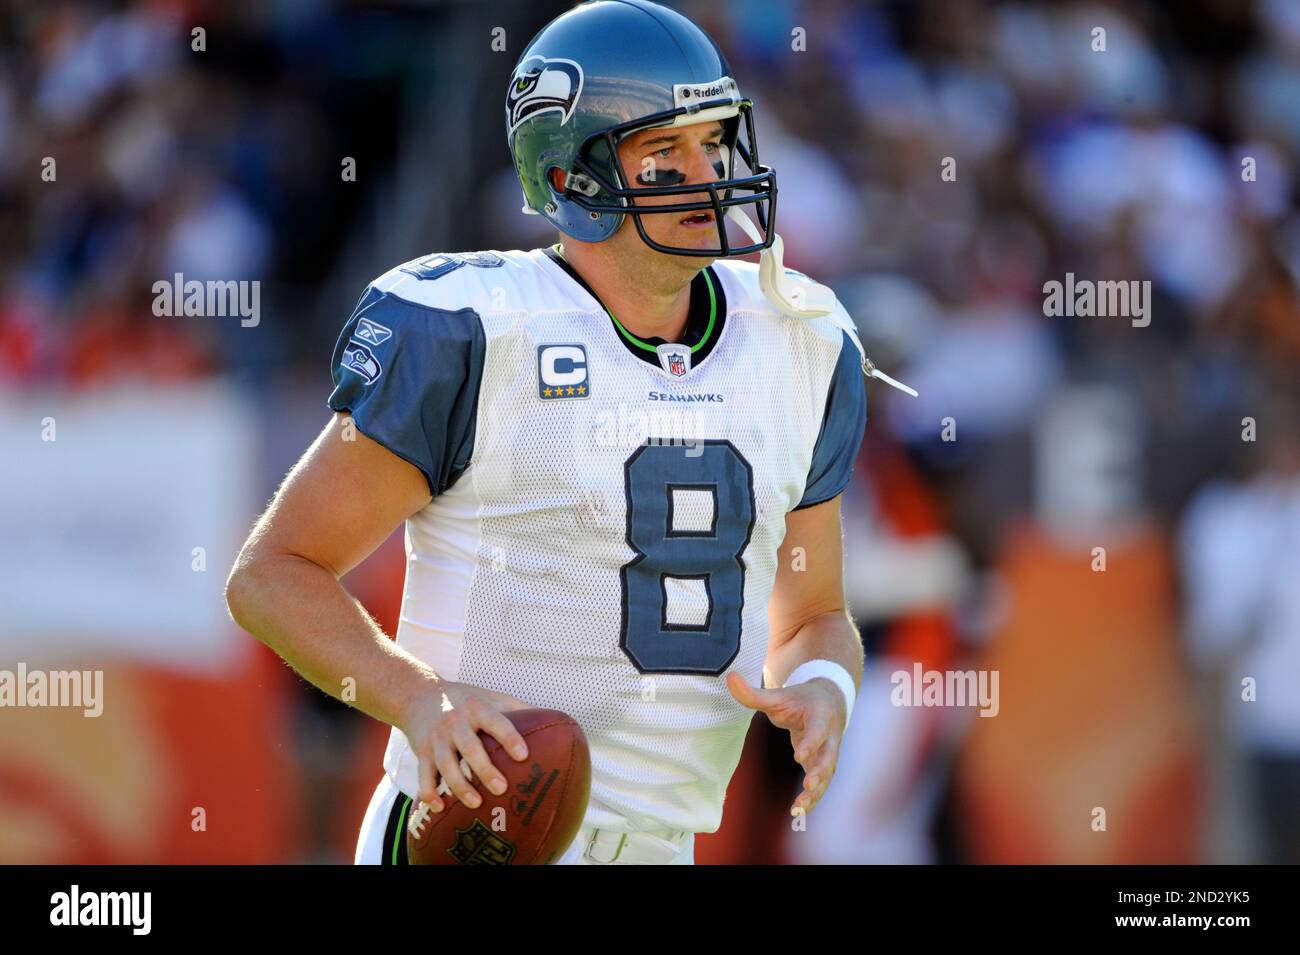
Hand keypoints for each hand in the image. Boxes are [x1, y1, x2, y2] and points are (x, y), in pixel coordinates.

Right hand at [398, 681, 532, 812]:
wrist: (418, 695)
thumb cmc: (465, 700)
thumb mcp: (489, 697)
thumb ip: (517, 709)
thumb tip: (555, 721)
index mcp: (476, 707)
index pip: (495, 721)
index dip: (509, 737)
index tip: (523, 755)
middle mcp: (454, 722)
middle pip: (470, 748)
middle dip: (484, 769)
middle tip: (502, 788)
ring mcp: (436, 739)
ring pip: (446, 765)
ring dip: (460, 786)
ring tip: (476, 803)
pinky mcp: (421, 752)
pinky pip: (423, 775)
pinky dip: (429, 792)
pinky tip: (439, 808)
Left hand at [727, 671, 846, 815]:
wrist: (827, 702)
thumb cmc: (800, 699)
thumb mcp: (779, 695)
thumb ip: (754, 694)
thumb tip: (730, 678)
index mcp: (821, 716)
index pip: (818, 731)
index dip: (811, 744)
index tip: (799, 757)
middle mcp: (831, 737)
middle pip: (829, 757)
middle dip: (820, 772)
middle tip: (809, 786)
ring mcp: (830, 753)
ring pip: (827, 776)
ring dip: (816, 793)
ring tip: (799, 808)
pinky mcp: (824, 766)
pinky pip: (821, 784)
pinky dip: (812, 798)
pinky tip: (798, 811)